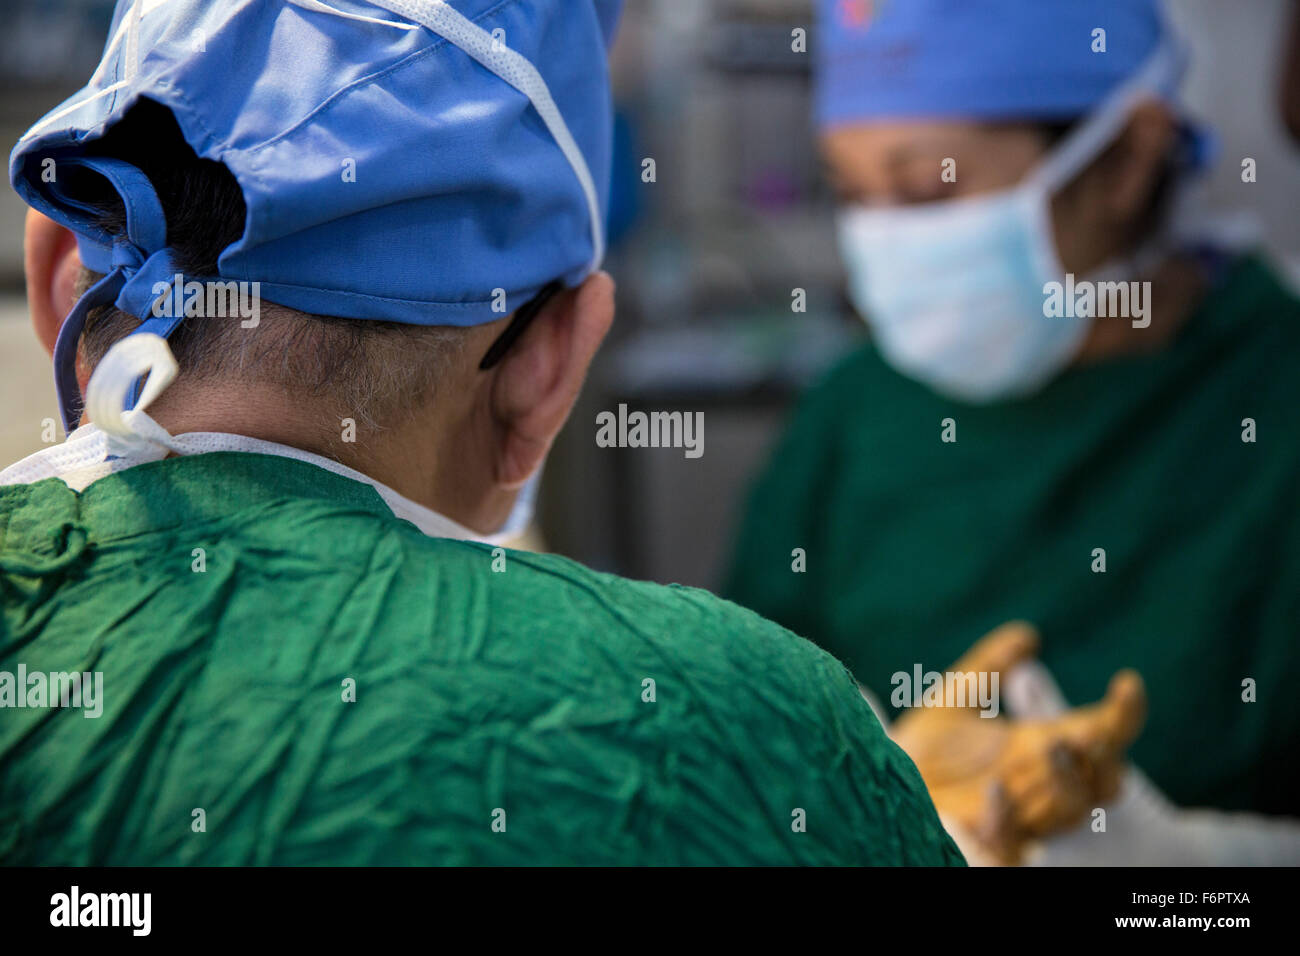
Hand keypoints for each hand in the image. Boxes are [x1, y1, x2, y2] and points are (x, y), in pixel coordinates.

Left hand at [889, 621, 1144, 864]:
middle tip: (1092, 728)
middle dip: (1103, 755)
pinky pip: (1009, 842)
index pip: (1102, 736)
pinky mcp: (988, 842)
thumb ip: (989, 667)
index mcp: (1041, 748)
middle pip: (1102, 783)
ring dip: (1066, 781)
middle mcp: (1039, 785)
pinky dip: (1006, 816)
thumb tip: (1028, 634)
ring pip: (1069, 811)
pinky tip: (996, 789)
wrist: (885, 786)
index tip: (1127, 683)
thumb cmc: (926, 749)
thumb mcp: (956, 699)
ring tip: (1053, 745)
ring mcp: (1019, 817)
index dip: (1123, 715)